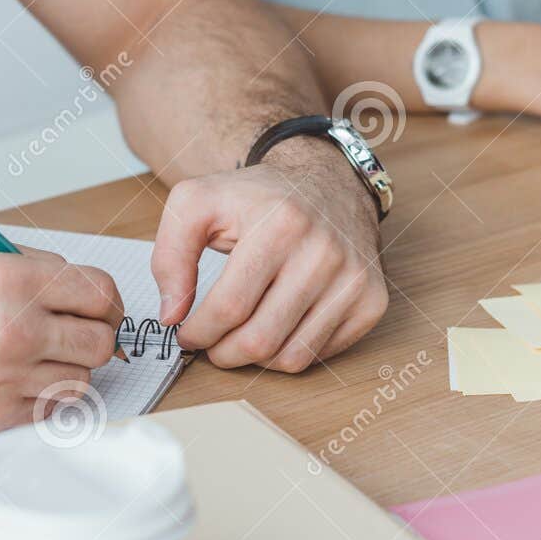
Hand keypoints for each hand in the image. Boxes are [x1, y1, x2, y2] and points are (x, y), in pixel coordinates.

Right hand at [0, 237, 122, 434]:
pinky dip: (42, 397)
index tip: (100, 307)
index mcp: (11, 280)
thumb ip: (30, 263)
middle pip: (100, 342)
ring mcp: (4, 379)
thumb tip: (79, 284)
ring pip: (80, 381)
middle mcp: (14, 330)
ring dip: (68, 368)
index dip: (106, 301)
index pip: (100, 293)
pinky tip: (18, 380)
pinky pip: (48, 410)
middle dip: (94, 334)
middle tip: (75, 332)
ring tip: (38, 356)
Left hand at [151, 140, 387, 371]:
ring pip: (289, 357)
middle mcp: (324, 252)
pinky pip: (318, 355)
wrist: (325, 182)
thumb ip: (169, 256)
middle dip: (222, 353)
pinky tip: (276, 326)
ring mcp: (354, 279)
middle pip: (259, 340)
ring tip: (240, 334)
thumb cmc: (258, 198)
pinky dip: (288, 352)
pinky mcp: (371, 300)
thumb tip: (172, 315)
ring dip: (254, 358)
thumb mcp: (197, 204)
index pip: (229, 307)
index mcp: (279, 225)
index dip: (198, 332)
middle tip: (211, 341)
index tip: (185, 333)